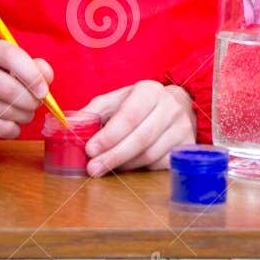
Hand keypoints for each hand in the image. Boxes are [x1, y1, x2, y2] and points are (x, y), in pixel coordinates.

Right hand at [0, 39, 52, 149]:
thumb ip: (34, 68)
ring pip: (6, 110)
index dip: (32, 74)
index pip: (10, 55)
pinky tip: (9, 124)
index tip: (43, 90)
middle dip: (30, 101)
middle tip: (35, 104)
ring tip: (21, 113)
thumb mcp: (13, 69)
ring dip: (23, 116)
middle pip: (9, 87)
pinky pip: (0, 128)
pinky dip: (12, 129)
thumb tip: (45, 76)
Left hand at [71, 80, 196, 175]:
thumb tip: (71, 126)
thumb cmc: (139, 104)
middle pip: (141, 138)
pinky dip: (140, 168)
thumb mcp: (117, 100)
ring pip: (150, 154)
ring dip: (124, 165)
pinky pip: (160, 164)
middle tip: (93, 168)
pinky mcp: (188, 145)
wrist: (178, 105)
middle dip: (113, 156)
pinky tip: (127, 166)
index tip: (90, 150)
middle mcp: (170, 107)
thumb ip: (94, 111)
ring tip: (105, 168)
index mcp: (150, 91)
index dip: (109, 136)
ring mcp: (182, 128)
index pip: (129, 116)